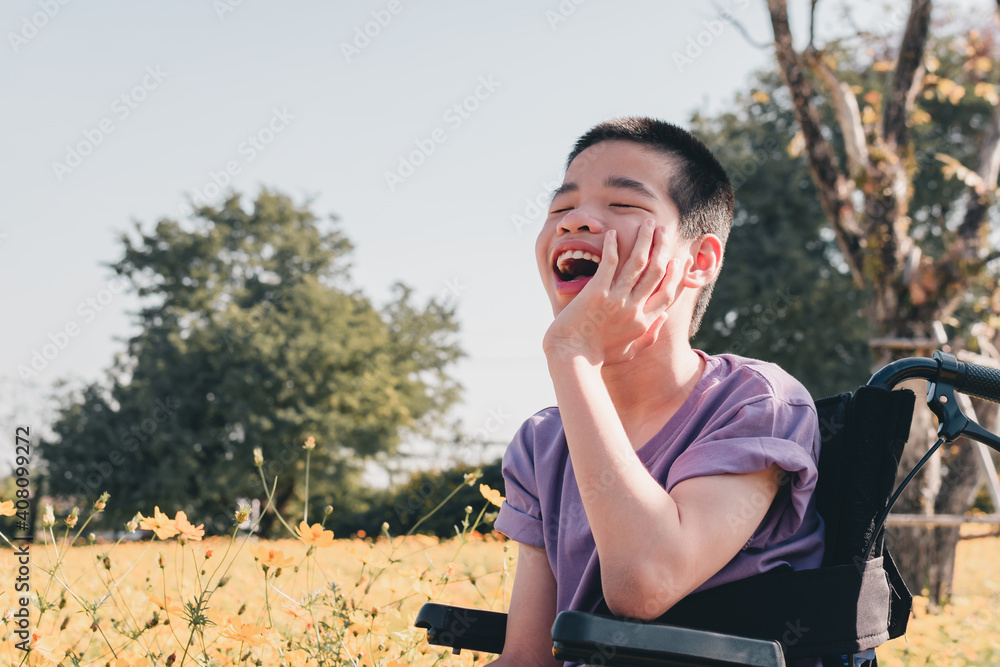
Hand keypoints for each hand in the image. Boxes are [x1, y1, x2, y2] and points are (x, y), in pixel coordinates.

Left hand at [542, 219, 684, 365]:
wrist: (571, 358)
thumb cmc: (597, 358)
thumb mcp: (629, 352)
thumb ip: (649, 336)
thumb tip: (664, 316)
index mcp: (644, 322)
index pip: (668, 293)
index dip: (676, 274)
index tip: (678, 259)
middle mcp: (634, 308)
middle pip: (657, 271)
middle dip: (663, 247)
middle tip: (665, 231)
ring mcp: (616, 299)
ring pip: (638, 262)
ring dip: (645, 239)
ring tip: (648, 223)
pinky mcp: (596, 292)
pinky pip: (610, 263)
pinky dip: (612, 246)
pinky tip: (613, 233)